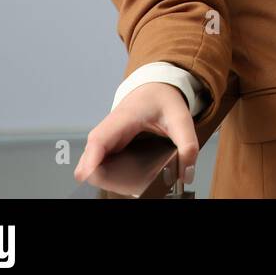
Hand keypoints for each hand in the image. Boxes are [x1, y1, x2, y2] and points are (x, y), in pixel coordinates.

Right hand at [73, 82, 198, 186]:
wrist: (156, 88)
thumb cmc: (162, 99)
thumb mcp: (181, 118)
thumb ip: (187, 145)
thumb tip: (187, 174)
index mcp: (122, 119)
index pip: (98, 141)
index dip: (90, 161)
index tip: (88, 176)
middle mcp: (107, 131)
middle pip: (90, 160)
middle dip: (102, 176)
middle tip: (126, 186)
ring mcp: (105, 140)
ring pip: (92, 165)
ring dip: (104, 177)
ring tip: (127, 185)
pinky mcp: (108, 147)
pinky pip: (98, 165)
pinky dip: (106, 174)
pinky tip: (122, 181)